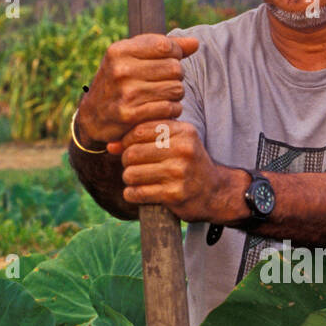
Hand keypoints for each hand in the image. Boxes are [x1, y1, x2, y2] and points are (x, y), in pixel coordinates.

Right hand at [76, 33, 198, 145]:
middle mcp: (120, 69)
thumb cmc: (120, 81)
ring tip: (164, 95)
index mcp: (120, 50)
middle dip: (176, 76)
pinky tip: (164, 109)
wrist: (94, 115)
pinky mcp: (130, 115)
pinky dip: (173, 110)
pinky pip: (170, 109)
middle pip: (175, 68)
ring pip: (176, 89)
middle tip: (166, 82)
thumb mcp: (133, 58)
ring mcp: (125, 93)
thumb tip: (195, 43)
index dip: (175, 54)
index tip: (168, 61)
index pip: (166, 46)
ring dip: (176, 94)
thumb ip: (164, 48)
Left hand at [115, 118, 237, 222]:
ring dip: (129, 179)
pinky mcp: (174, 195)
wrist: (216, 192)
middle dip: (126, 162)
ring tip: (136, 180)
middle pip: (132, 152)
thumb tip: (110, 146)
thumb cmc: (190, 164)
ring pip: (131, 173)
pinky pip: (137, 193)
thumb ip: (145, 138)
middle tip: (133, 167)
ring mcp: (179, 173)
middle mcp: (182, 150)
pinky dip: (132, 194)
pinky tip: (138, 193)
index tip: (128, 149)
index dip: (126, 140)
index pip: (139, 130)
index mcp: (183, 131)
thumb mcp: (176, 142)